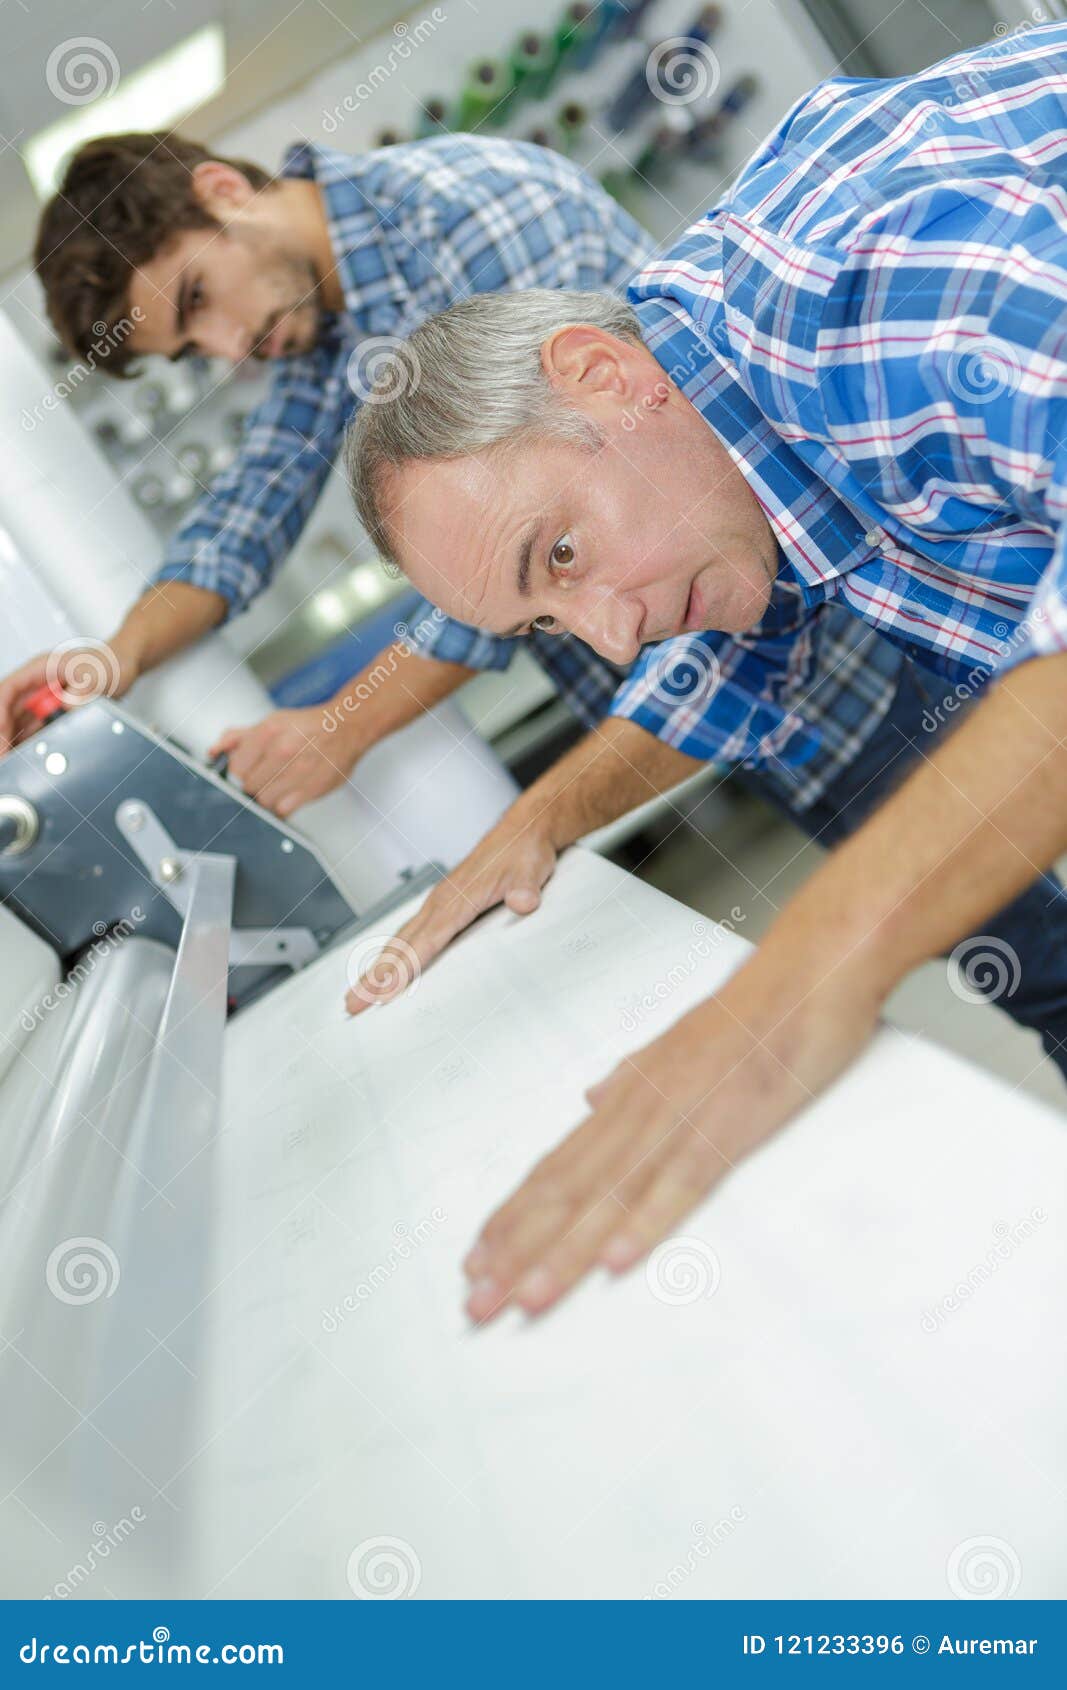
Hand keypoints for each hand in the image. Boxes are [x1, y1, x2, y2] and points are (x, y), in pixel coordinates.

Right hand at [0, 640, 138, 753]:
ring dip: (14, 738)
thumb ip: (79, 695)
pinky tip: (26, 753)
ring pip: (19, 720)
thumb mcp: (95, 678)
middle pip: (10, 708)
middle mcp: (39, 683)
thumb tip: (65, 710)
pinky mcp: (54, 708)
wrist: (123, 667)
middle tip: (5, 754)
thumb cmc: (108, 664)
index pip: (9, 689)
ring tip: (11, 758)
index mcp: (41, 668)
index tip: (2, 732)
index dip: (1, 712)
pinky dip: (30, 740)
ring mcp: (45, 696)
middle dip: (4, 732)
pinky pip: (35, 726)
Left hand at [208, 707, 359, 816]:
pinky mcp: (312, 789)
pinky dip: (282, 805)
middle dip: (253, 784)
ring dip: (267, 796)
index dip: (238, 772)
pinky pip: (284, 809)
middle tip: (264, 776)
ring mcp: (299, 771)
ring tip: (277, 784)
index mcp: (268, 731)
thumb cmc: (308, 726)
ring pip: (264, 800)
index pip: (236, 767)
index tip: (245, 772)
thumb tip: (215, 751)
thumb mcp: (270, 722)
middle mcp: (283, 750)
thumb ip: (238, 737)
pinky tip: (288, 793)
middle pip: (249, 786)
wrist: (345, 728)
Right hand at [345, 811, 558, 1014]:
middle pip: (401, 946)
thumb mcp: (530, 870)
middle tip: (353, 1004)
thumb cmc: (523, 852)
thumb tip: (523, 902)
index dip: (403, 969)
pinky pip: (412, 933)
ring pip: (401, 940)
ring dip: (377, 968)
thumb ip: (525, 888)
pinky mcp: (444, 904)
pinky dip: (394, 953)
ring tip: (358, 994)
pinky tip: (386, 966)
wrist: (523, 831)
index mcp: (457, 899)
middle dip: (374, 977)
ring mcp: (439, 903)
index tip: (383, 992)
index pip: (424, 942)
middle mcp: (441, 902)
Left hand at [462, 952, 880, 1321]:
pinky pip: (682, 1181)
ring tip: (525, 1297)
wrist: (809, 969)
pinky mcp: (730, 1124)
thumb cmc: (753, 1007)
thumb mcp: (678, 1042)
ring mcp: (682, 1116)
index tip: (478, 1260)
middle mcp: (641, 1107)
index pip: (557, 1166)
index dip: (515, 1217)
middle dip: (518, 1250)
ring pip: (610, 1194)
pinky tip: (615, 1260)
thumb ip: (632, 1077)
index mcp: (630, 1094)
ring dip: (564, 1250)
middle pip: (567, 1189)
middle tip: (478, 1302)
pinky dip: (647, 1221)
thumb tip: (591, 1099)